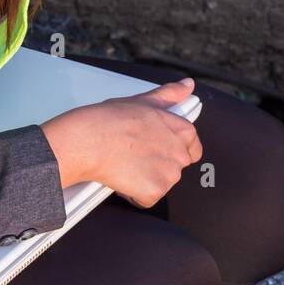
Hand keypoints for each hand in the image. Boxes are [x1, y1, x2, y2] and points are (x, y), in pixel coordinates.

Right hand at [40, 78, 202, 207]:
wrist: (90, 140)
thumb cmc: (112, 120)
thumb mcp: (144, 101)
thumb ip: (170, 94)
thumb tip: (188, 84)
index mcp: (182, 130)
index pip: (193, 150)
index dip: (171, 151)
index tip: (155, 149)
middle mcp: (180, 153)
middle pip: (175, 168)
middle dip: (156, 165)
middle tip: (134, 154)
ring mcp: (169, 175)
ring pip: (160, 184)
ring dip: (145, 180)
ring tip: (125, 164)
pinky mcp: (155, 192)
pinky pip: (147, 199)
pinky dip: (135, 194)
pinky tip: (122, 178)